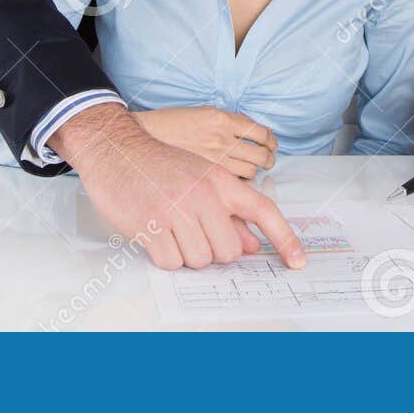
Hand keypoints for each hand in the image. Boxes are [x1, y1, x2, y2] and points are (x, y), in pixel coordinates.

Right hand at [50, 102, 305, 271]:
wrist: (115, 149)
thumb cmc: (159, 165)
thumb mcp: (200, 177)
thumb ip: (229, 212)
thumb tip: (252, 245)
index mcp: (220, 180)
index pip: (264, 211)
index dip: (285, 239)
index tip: (298, 261)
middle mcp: (203, 194)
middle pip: (228, 251)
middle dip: (213, 250)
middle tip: (193, 232)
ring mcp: (176, 210)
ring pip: (200, 260)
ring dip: (186, 254)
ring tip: (170, 229)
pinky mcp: (150, 225)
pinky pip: (171, 263)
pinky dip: (165, 257)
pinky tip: (155, 235)